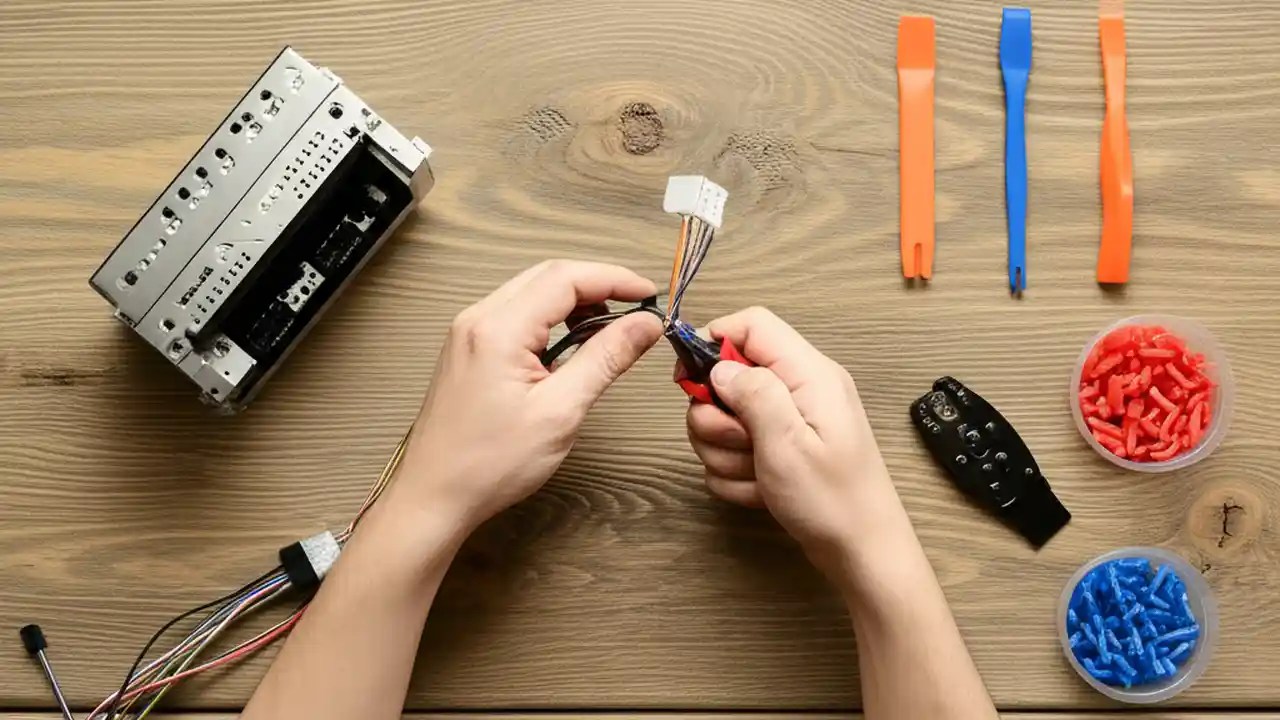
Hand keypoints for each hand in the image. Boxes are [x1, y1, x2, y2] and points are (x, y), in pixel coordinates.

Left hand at [398, 260, 662, 533]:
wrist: (433, 496)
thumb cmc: (490, 463)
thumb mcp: (561, 411)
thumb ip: (606, 359)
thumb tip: (646, 324)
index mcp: (498, 329)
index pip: (565, 277)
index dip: (614, 278)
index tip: (651, 296)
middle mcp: (478, 319)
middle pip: (547, 276)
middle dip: (597, 284)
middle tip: (638, 309)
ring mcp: (468, 333)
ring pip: (531, 293)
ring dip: (574, 300)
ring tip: (611, 329)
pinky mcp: (468, 349)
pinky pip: (516, 315)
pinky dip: (551, 318)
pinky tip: (572, 343)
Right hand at [683, 307, 905, 581]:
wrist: (862, 554)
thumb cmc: (833, 500)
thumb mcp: (787, 442)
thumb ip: (752, 392)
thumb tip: (719, 366)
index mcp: (808, 374)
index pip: (751, 325)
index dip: (713, 343)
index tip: (689, 381)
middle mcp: (798, 390)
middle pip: (728, 376)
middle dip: (716, 417)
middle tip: (740, 445)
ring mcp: (788, 423)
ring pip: (724, 419)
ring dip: (725, 452)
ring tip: (757, 475)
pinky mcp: (778, 451)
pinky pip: (733, 452)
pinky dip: (737, 475)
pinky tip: (761, 491)